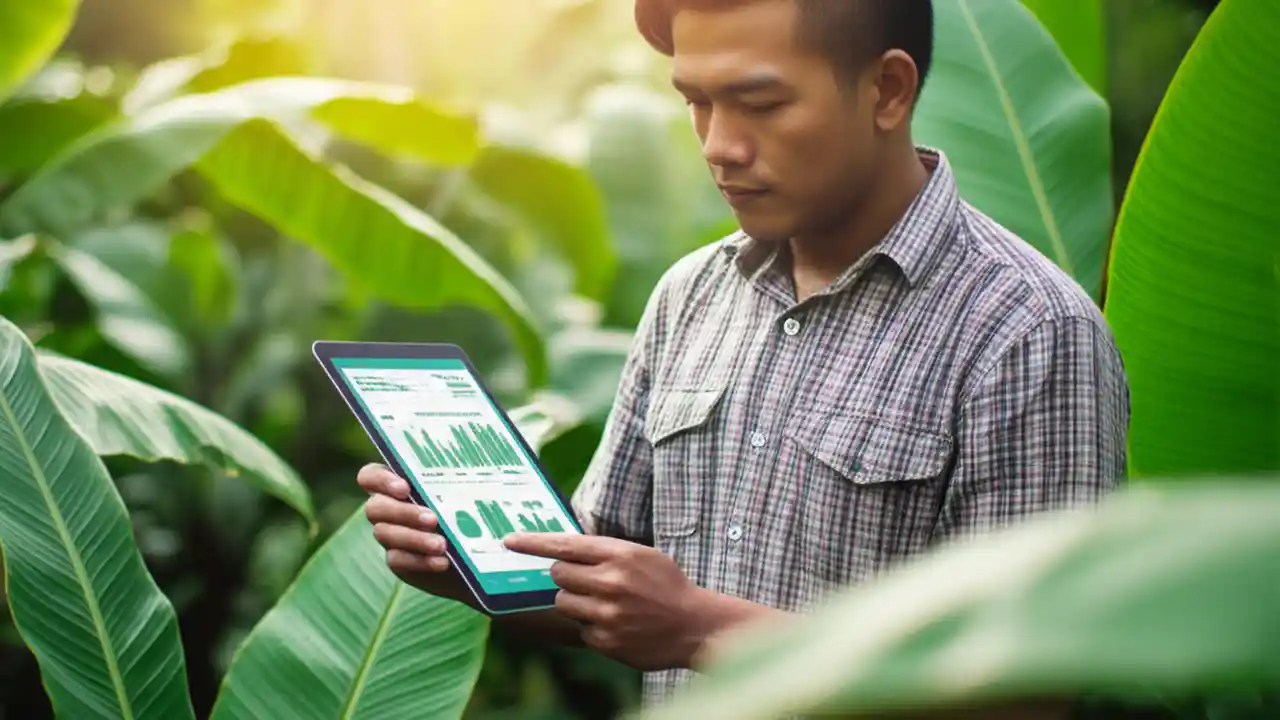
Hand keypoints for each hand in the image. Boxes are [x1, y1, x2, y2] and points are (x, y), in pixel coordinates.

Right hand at [357, 464, 466, 602]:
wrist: (478, 548)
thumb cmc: (471, 505)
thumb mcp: (469, 488)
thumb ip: (461, 477)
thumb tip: (470, 461)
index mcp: (397, 482)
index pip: (370, 476)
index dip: (381, 480)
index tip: (405, 488)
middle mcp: (387, 508)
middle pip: (375, 507)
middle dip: (403, 512)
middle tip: (433, 519)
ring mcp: (390, 535)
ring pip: (385, 534)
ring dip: (414, 539)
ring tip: (442, 545)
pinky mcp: (398, 560)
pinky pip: (398, 560)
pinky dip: (420, 561)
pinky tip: (443, 562)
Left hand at [503, 532, 714, 670]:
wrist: (696, 626)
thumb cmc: (667, 586)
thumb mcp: (641, 555)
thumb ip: (605, 551)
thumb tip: (564, 549)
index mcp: (620, 554)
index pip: (565, 545)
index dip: (533, 543)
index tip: (509, 541)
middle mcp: (611, 582)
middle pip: (558, 574)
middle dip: (565, 576)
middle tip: (585, 581)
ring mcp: (607, 614)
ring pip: (563, 603)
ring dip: (575, 603)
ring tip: (604, 605)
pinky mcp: (606, 640)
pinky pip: (579, 629)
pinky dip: (591, 626)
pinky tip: (616, 624)